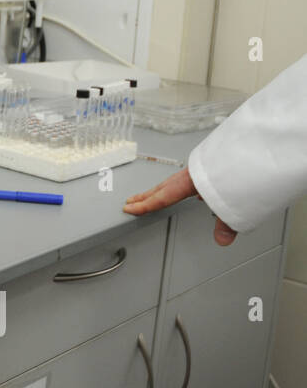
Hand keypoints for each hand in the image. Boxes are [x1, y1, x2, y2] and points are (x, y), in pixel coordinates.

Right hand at [123, 166, 237, 245]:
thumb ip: (227, 223)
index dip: (144, 205)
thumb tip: (222, 239)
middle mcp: (193, 173)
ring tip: (155, 195)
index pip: (162, 196)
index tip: (129, 208)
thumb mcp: (234, 204)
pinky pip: (191, 176)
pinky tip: (193, 188)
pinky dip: (184, 183)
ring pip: (176, 180)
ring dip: (163, 188)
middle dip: (146, 195)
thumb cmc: (243, 170)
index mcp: (191, 180)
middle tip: (132, 200)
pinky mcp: (213, 163)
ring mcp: (202, 167)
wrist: (259, 148)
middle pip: (163, 186)